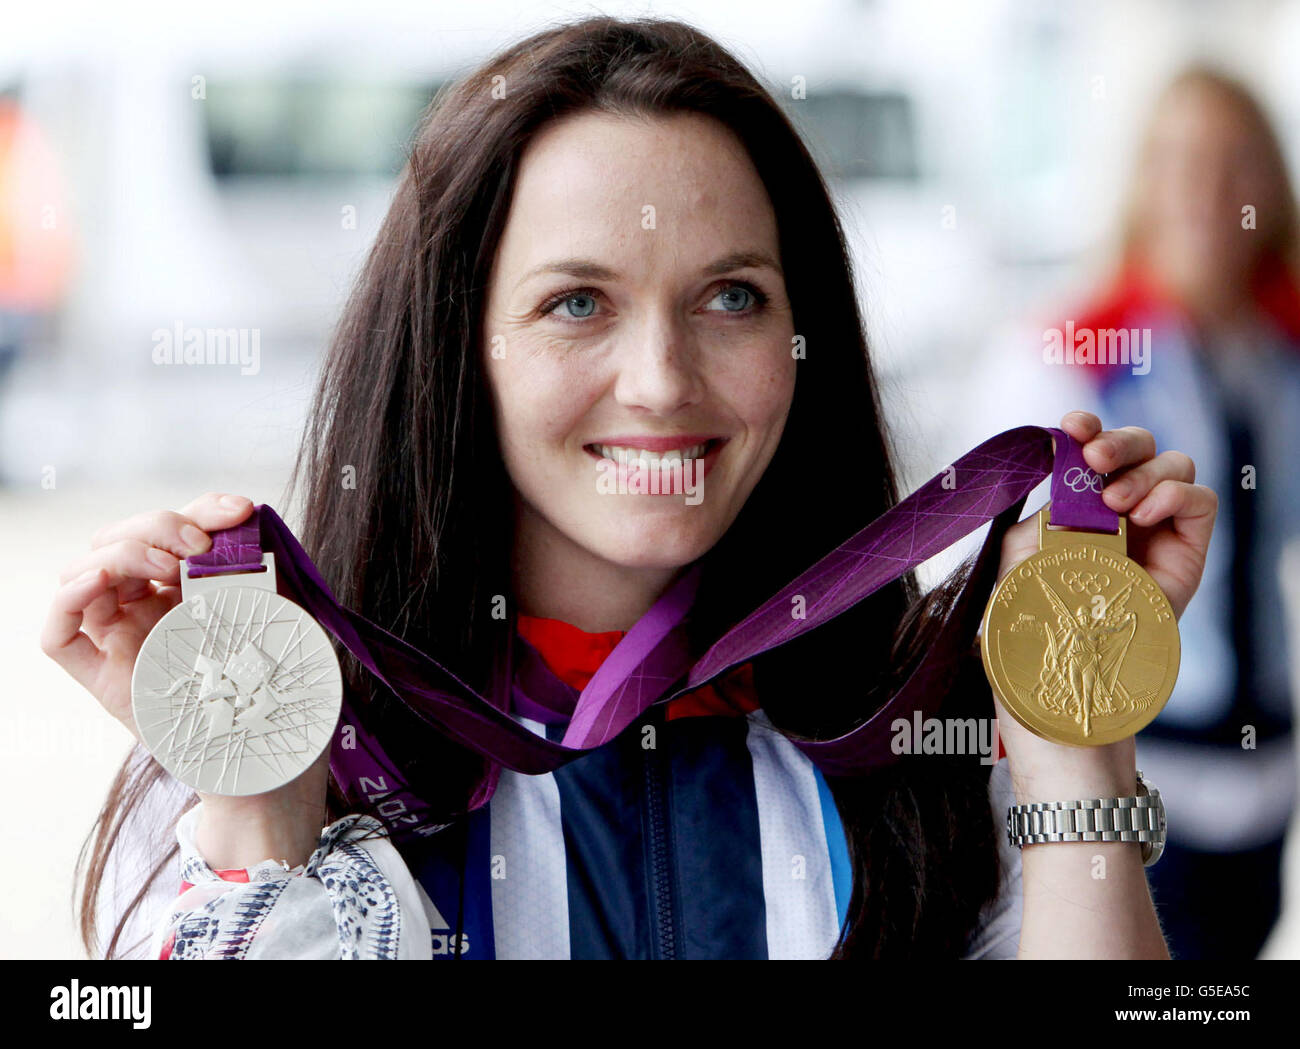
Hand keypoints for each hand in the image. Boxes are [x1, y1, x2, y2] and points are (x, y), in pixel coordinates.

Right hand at [42, 491, 255, 739]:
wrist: (271, 741)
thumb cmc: (271, 673)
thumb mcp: (270, 607)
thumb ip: (255, 564)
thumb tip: (246, 517)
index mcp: (180, 585)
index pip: (170, 529)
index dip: (200, 511)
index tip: (239, 512)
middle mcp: (142, 606)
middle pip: (118, 541)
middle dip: (158, 527)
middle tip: (200, 545)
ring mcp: (118, 638)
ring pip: (84, 573)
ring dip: (121, 553)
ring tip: (167, 564)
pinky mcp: (103, 677)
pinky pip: (58, 636)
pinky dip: (68, 599)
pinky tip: (99, 581)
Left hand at [991, 411, 1218, 800]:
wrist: (1064, 697)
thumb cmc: (1029, 638)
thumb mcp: (1020, 566)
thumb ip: (1044, 516)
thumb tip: (1064, 473)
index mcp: (1069, 515)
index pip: (1086, 456)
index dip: (1083, 431)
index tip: (1071, 426)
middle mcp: (1113, 521)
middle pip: (1134, 449)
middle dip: (1116, 440)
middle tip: (1094, 457)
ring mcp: (1152, 538)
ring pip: (1170, 466)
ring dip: (1142, 468)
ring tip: (1116, 504)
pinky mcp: (1184, 559)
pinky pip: (1198, 501)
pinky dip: (1175, 493)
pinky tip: (1142, 515)